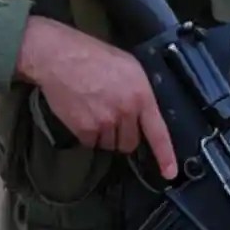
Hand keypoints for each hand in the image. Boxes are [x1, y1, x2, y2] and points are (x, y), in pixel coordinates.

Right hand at [15, 15, 177, 178]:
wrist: (60, 57)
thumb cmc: (94, 56)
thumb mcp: (128, 67)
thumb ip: (139, 92)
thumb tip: (143, 112)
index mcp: (141, 94)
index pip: (158, 132)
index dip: (165, 156)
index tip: (170, 173)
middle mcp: (125, 111)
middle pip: (130, 143)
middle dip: (123, 135)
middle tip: (112, 116)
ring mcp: (104, 122)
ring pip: (110, 144)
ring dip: (104, 134)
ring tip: (94, 110)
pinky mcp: (84, 130)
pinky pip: (91, 143)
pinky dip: (87, 134)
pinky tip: (82, 114)